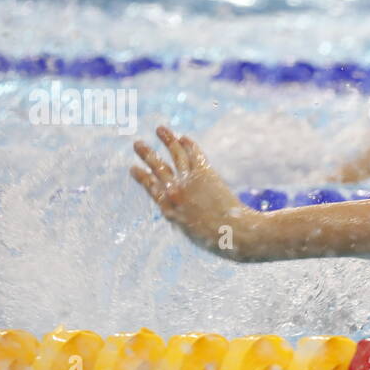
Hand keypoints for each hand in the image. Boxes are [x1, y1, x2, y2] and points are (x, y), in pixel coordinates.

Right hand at [131, 126, 253, 256]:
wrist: (234, 233)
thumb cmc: (217, 240)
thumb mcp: (191, 234)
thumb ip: (183, 220)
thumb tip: (182, 215)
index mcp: (169, 210)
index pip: (151, 188)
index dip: (142, 176)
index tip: (134, 168)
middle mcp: (175, 193)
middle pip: (158, 168)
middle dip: (147, 154)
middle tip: (138, 144)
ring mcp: (189, 182)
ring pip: (175, 155)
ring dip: (167, 140)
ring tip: (160, 129)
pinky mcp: (204, 174)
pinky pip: (194, 154)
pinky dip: (188, 144)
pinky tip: (183, 137)